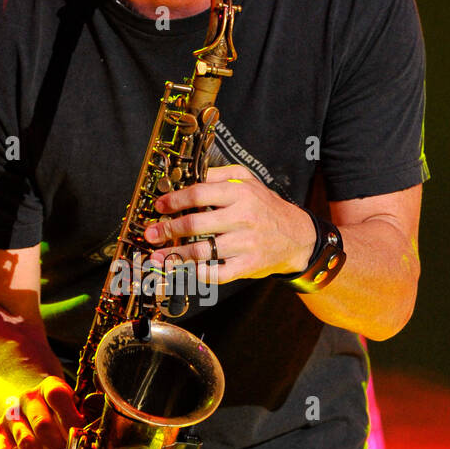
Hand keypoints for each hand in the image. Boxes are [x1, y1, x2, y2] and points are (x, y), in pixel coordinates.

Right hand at [0, 375, 83, 448]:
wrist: (31, 407)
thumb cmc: (60, 413)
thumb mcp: (74, 408)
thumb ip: (85, 418)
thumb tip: (99, 438)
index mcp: (50, 387)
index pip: (58, 397)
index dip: (71, 417)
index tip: (84, 439)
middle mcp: (29, 398)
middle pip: (42, 423)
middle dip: (58, 446)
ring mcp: (12, 416)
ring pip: (25, 440)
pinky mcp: (0, 433)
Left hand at [144, 164, 315, 284]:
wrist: (297, 236)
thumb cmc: (266, 207)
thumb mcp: (248, 181)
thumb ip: (220, 175)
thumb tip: (190, 176)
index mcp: (240, 193)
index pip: (199, 193)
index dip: (174, 200)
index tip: (159, 206)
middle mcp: (242, 217)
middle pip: (195, 224)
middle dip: (167, 230)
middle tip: (151, 234)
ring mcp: (245, 244)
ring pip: (202, 251)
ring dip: (175, 255)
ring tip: (158, 257)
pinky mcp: (248, 265)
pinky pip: (217, 273)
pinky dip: (198, 273)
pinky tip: (186, 270)